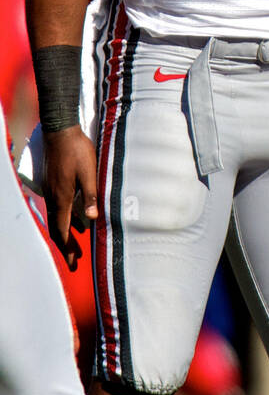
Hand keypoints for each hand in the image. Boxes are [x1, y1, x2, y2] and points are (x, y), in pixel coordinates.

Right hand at [42, 125, 97, 270]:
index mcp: (62, 197)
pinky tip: (77, 217)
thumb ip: (90, 196)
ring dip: (66, 232)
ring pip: (57, 218)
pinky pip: (57, 207)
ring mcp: (51, 190)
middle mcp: (53, 197)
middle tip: (75, 261)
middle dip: (66, 246)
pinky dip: (65, 218)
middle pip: (57, 228)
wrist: (60, 131)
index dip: (68, 248)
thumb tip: (91, 219)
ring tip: (78, 244)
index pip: (63, 230)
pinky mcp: (53, 183)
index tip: (74, 263)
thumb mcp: (89, 173)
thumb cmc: (77, 150)